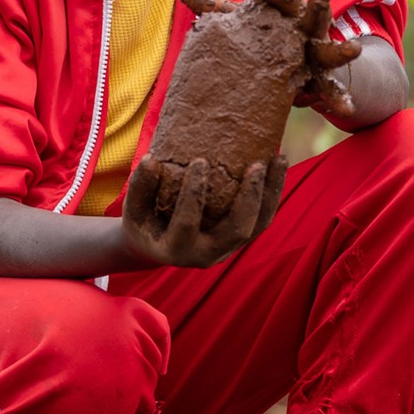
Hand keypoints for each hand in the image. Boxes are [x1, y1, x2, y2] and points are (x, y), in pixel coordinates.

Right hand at [121, 152, 286, 267]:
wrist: (158, 245)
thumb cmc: (144, 221)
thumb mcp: (134, 208)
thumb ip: (139, 186)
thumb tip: (151, 160)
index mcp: (177, 249)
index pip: (188, 223)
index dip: (194, 195)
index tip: (200, 162)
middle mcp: (207, 254)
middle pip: (238, 231)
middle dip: (250, 198)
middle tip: (256, 165)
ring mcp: (227, 248)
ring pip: (258, 226)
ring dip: (271, 193)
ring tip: (279, 159)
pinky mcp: (239, 239)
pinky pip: (262, 219)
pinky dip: (272, 193)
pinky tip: (277, 165)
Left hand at [243, 0, 360, 115]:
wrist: (312, 64)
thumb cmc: (273, 39)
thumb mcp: (251, 24)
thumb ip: (221, 10)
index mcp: (290, 12)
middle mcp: (309, 30)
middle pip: (314, 15)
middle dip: (319, 5)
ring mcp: (321, 55)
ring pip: (331, 52)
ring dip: (342, 51)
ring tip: (354, 49)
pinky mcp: (325, 80)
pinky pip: (332, 91)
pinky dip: (340, 99)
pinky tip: (347, 108)